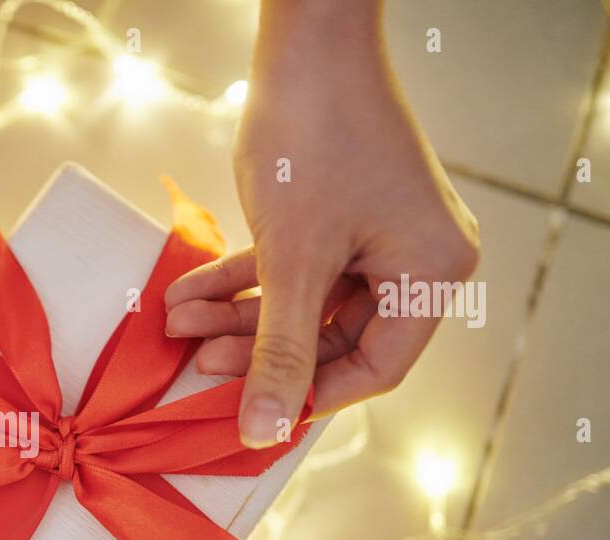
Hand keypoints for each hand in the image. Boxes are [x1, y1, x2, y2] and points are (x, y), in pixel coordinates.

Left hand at [165, 0, 478, 446]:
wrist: (306, 39)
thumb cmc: (316, 137)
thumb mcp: (295, 259)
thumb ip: (279, 351)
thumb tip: (264, 430)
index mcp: (432, 274)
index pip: (376, 368)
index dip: (310, 395)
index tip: (252, 412)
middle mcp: (416, 258)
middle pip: (331, 337)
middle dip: (256, 349)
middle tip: (196, 363)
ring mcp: (377, 235)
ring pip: (302, 302)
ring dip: (237, 315)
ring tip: (177, 326)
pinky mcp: (339, 214)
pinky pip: (293, 265)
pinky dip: (243, 279)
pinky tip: (187, 293)